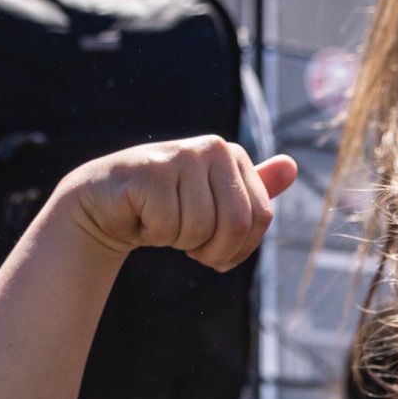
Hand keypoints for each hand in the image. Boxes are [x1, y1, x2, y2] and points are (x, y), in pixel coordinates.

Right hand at [69, 137, 297, 270]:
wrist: (104, 204)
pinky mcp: (149, 171)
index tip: (213, 248)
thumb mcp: (213, 201)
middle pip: (235, 225)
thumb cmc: (164, 206)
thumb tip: (293, 166)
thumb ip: (252, 189)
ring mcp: (179, 155)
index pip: (260, 218)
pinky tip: (140, 216)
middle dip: (211, 250)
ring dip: (177, 241)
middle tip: (185, 244)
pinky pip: (167, 226)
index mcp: (233, 155)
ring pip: (199, 228)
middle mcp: (211, 147)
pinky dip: (152, 233)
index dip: (238, 248)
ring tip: (159, 221)